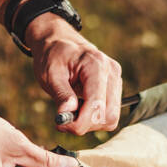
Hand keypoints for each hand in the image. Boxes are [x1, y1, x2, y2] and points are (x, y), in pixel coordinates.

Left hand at [26, 13, 122, 134]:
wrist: (59, 41)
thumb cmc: (52, 56)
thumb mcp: (50, 74)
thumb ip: (61, 95)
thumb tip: (66, 117)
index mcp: (96, 66)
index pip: (96, 107)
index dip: (79, 123)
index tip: (60, 123)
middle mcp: (112, 72)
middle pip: (108, 116)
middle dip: (85, 125)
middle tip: (64, 119)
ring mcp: (116, 79)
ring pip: (111, 118)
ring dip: (90, 123)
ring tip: (71, 111)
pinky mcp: (114, 86)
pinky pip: (110, 113)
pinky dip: (94, 117)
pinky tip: (80, 107)